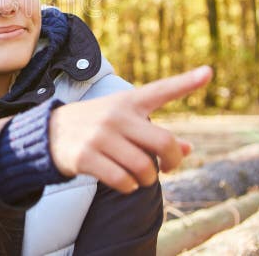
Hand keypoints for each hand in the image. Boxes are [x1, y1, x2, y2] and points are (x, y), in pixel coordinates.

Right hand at [48, 66, 211, 193]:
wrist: (49, 133)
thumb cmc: (96, 127)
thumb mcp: (123, 121)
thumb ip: (154, 134)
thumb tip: (188, 149)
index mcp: (128, 102)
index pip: (161, 90)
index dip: (187, 82)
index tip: (209, 72)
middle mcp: (116, 115)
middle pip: (164, 143)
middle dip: (172, 161)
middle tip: (168, 168)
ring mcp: (100, 136)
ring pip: (144, 168)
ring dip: (147, 180)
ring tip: (139, 177)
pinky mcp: (86, 156)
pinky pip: (123, 181)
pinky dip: (128, 187)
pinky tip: (121, 181)